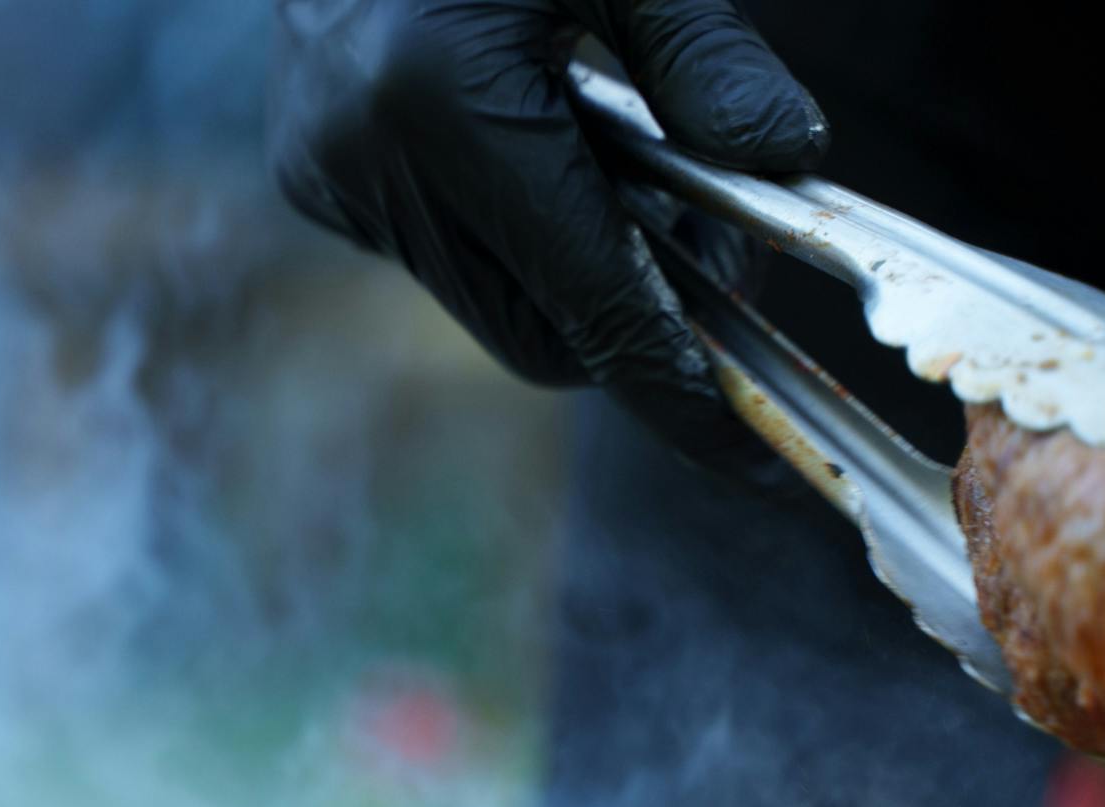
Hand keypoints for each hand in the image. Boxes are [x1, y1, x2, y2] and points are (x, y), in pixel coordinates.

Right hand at [270, 0, 826, 478]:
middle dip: (637, 324)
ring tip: (634, 181)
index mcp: (440, 100)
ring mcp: (330, 177)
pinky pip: (441, 255)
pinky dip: (511, 233)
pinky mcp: (314, 175)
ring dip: (575, 275)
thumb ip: (702, 58)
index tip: (748, 450)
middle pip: (539, 332)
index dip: (677, 388)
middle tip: (721, 252)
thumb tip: (790, 165)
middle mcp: (369, 160)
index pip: (588, 299)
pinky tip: (534, 142)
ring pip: (492, 305)